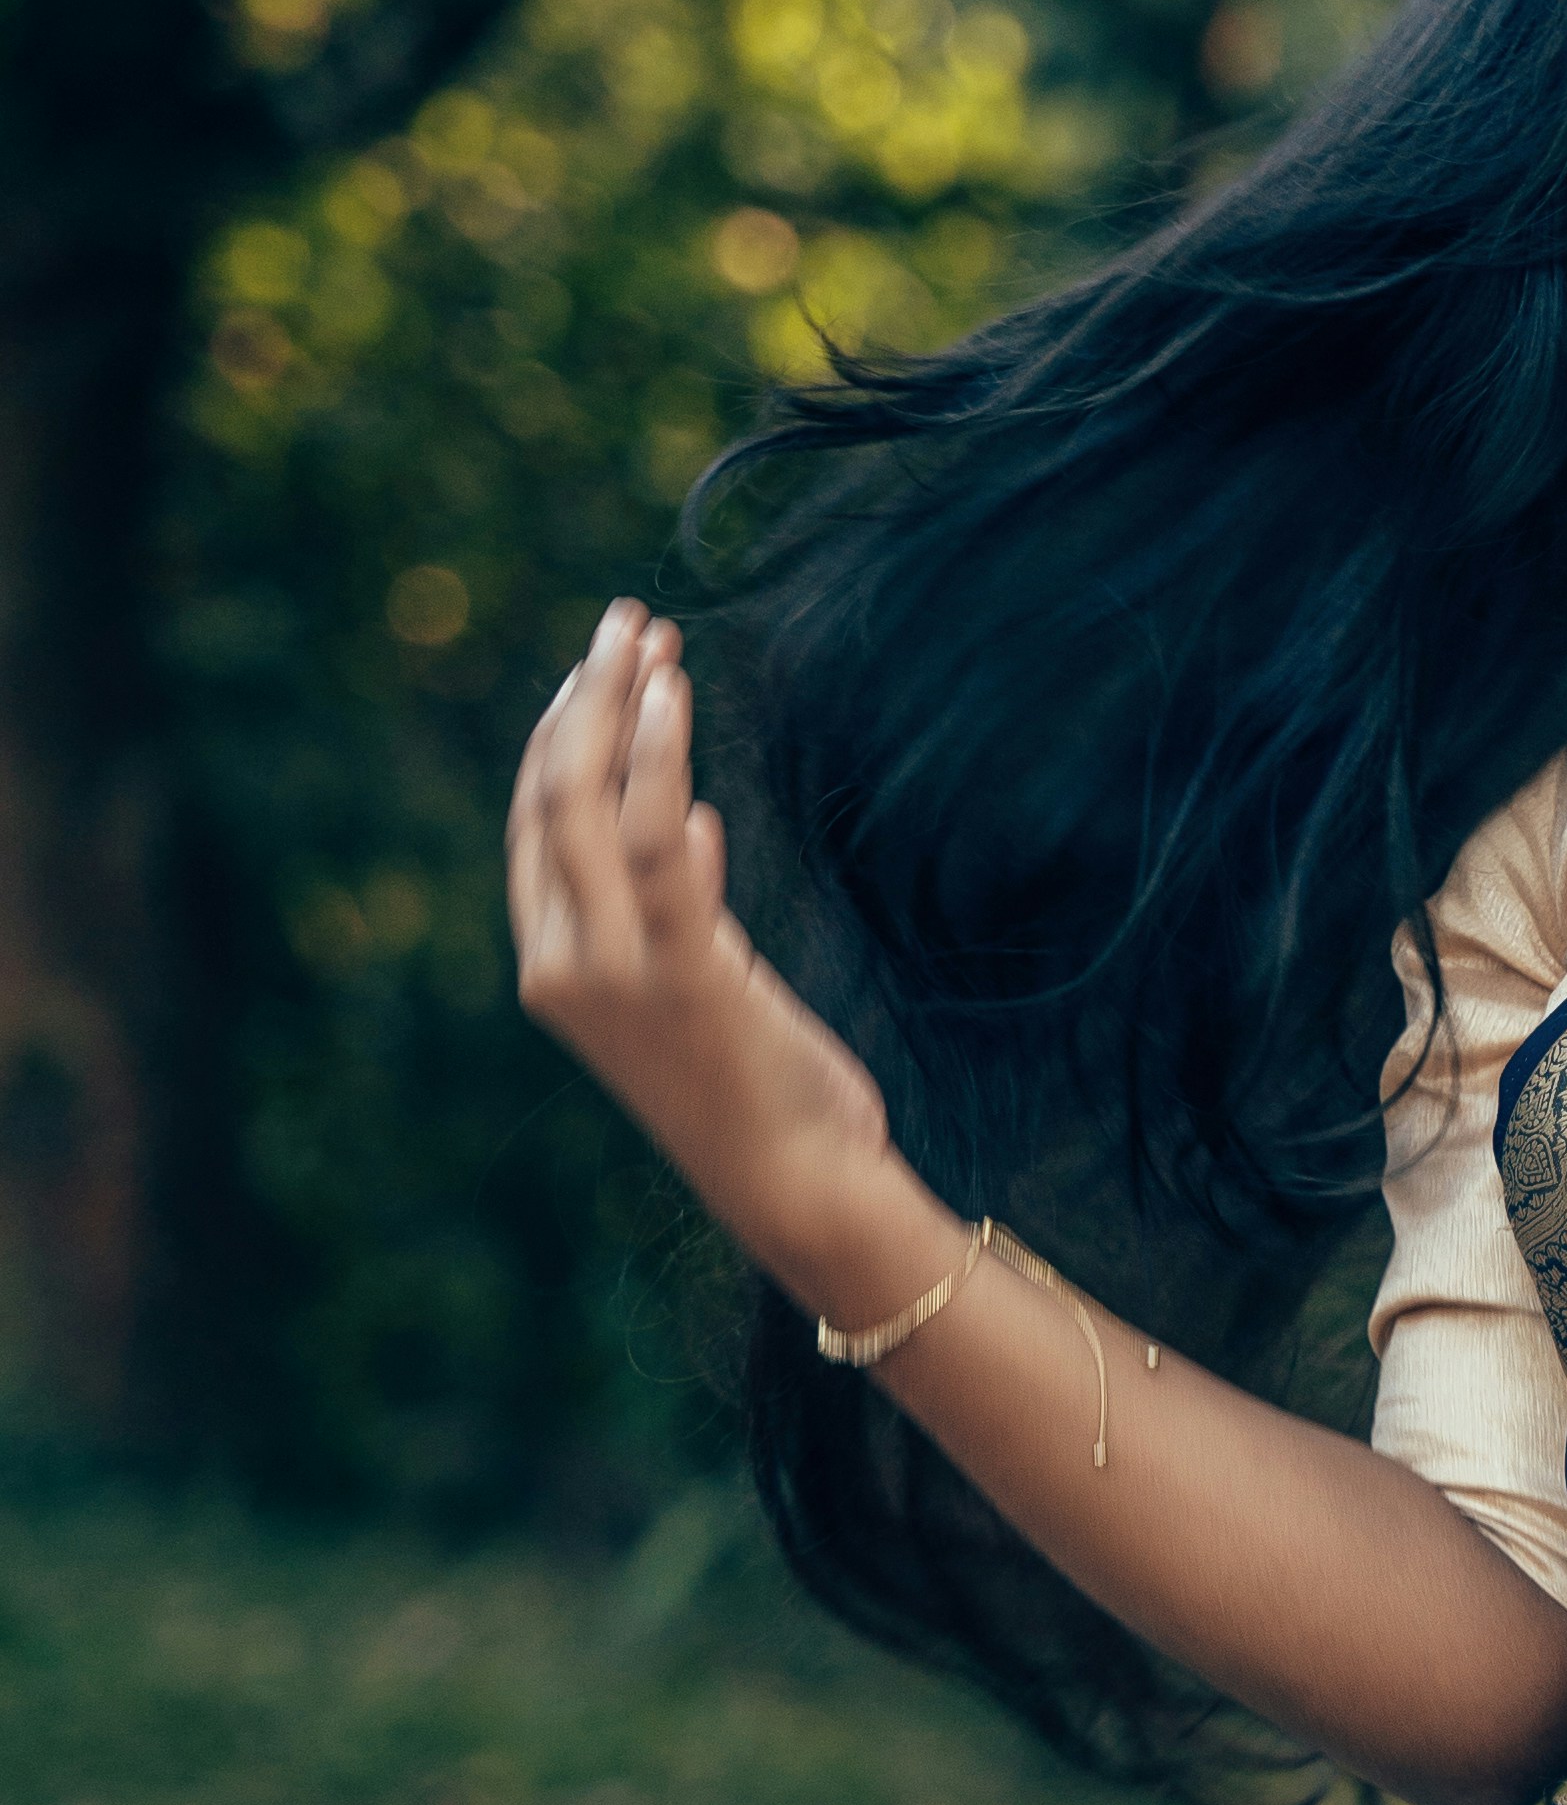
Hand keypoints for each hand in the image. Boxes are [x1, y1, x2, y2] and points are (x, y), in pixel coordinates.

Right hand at [505, 598, 905, 1299]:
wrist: (795, 1182)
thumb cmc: (753, 1087)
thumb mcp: (695, 983)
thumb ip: (670, 910)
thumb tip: (677, 819)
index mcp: (551, 965)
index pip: (532, 823)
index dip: (559, 733)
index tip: (599, 665)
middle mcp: (564, 967)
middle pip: (554, 800)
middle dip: (586, 699)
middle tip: (624, 622)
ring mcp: (618, 977)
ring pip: (600, 816)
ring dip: (632, 721)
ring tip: (659, 652)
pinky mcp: (687, 981)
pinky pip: (664, 864)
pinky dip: (667, 789)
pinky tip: (682, 727)